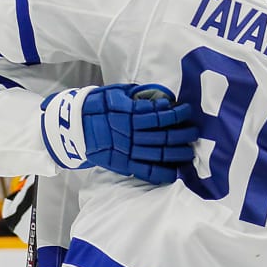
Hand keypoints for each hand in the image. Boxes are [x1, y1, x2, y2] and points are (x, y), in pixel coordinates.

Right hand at [40, 83, 196, 183]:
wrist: (70, 127)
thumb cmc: (94, 106)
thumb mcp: (113, 93)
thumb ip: (134, 95)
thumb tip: (157, 95)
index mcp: (129, 114)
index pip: (159, 115)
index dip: (176, 113)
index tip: (187, 110)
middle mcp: (131, 133)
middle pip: (164, 135)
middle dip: (183, 134)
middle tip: (196, 132)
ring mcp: (127, 150)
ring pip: (158, 153)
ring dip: (178, 153)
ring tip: (191, 152)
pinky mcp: (123, 164)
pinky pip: (146, 171)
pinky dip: (162, 173)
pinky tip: (176, 173)